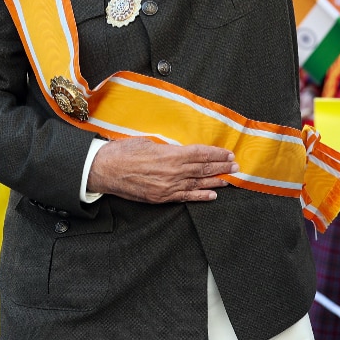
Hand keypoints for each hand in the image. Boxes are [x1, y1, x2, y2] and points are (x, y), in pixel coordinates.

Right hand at [86, 139, 235, 203]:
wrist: (104, 170)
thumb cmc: (123, 151)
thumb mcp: (148, 142)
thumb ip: (168, 148)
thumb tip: (180, 150)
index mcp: (171, 155)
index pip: (201, 154)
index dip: (216, 154)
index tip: (228, 154)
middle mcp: (173, 173)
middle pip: (203, 169)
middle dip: (221, 167)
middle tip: (235, 166)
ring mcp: (168, 187)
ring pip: (198, 184)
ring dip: (216, 181)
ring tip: (229, 179)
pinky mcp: (161, 197)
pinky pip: (185, 197)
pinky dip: (200, 196)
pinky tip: (212, 195)